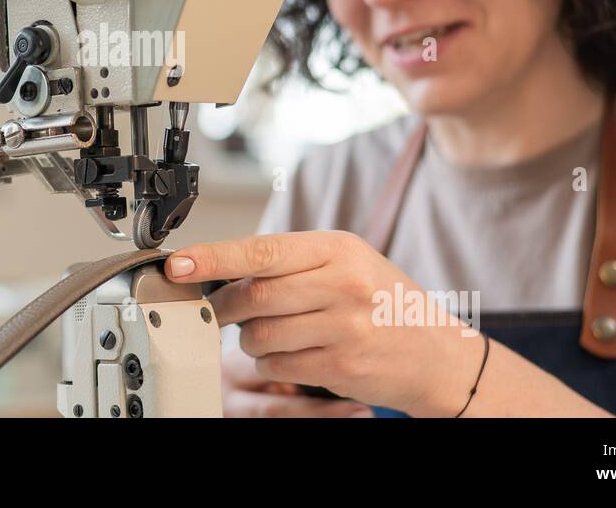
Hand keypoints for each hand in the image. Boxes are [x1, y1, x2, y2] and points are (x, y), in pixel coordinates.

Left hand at [168, 231, 483, 416]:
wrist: (438, 354)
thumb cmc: (384, 303)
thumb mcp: (347, 264)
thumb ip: (291, 262)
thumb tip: (222, 267)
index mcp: (338, 249)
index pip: (262, 249)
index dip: (213, 257)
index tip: (178, 263)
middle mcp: (343, 284)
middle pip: (253, 296)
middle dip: (222, 306)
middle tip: (214, 310)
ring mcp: (344, 328)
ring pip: (259, 334)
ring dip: (248, 338)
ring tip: (266, 332)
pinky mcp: (341, 366)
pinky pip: (278, 365)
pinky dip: (270, 362)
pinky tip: (290, 353)